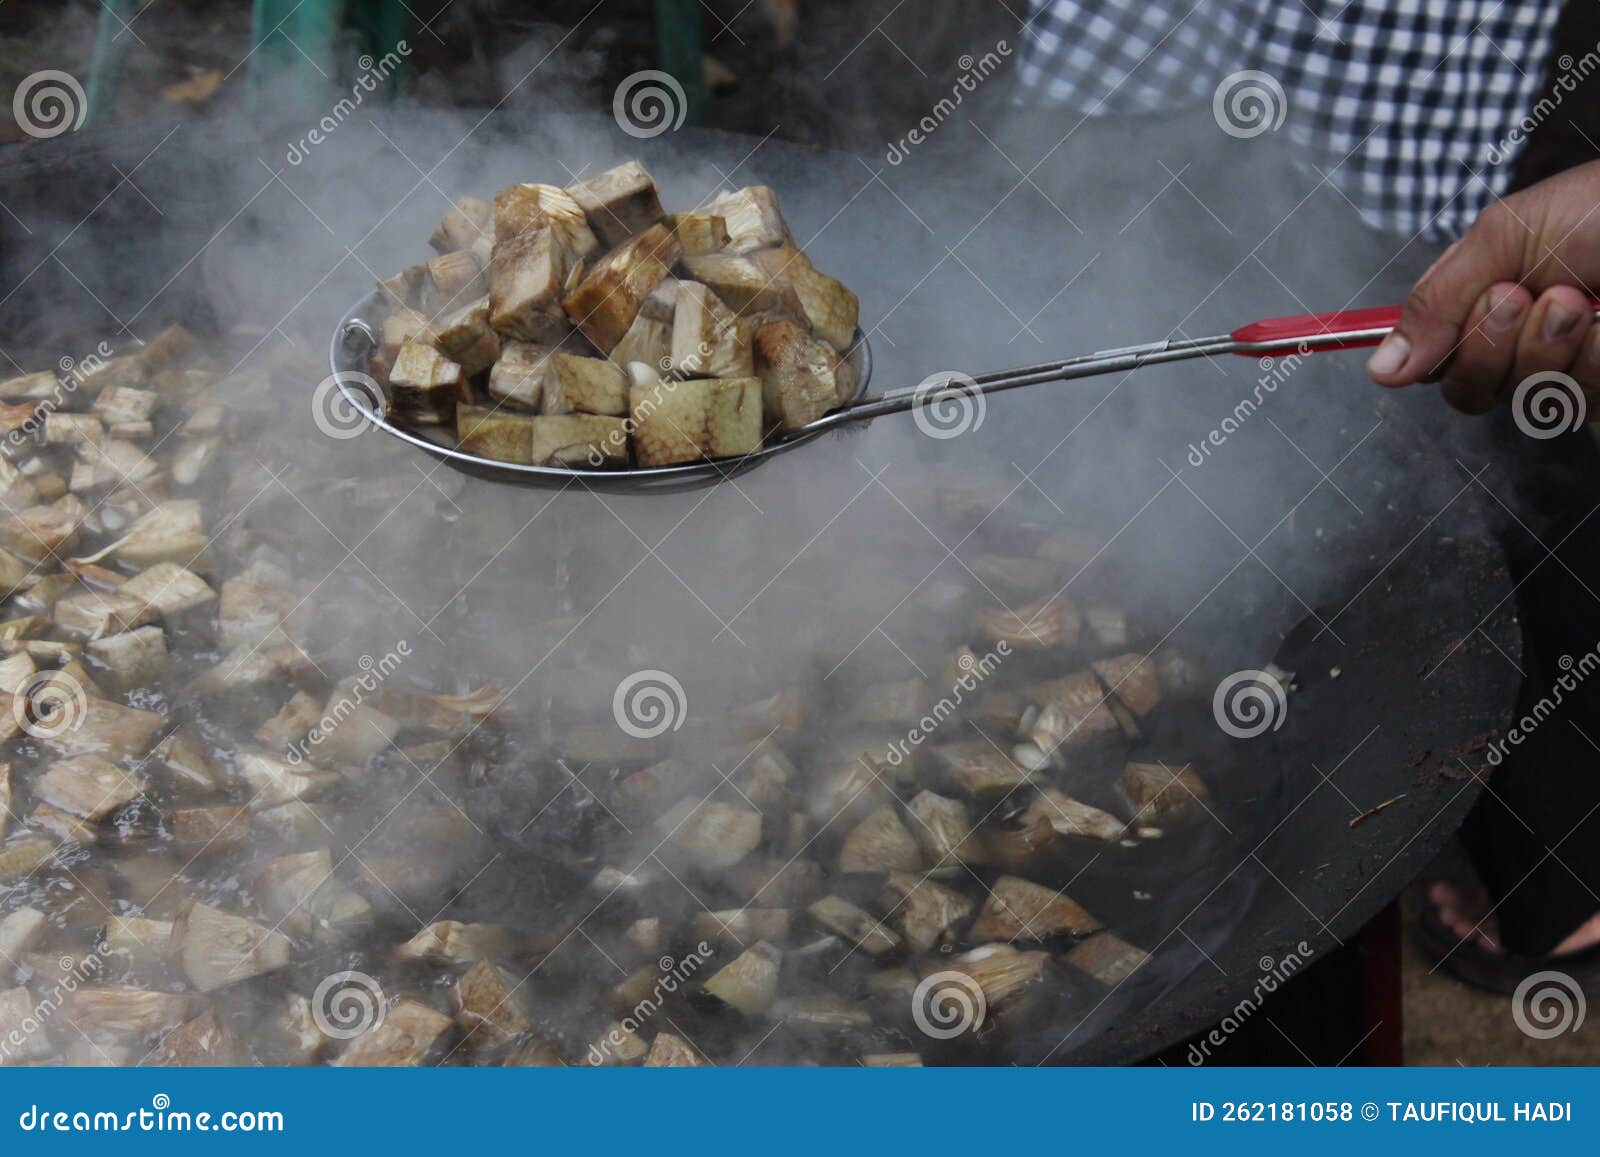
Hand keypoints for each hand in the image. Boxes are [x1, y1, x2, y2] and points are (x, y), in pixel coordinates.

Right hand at [1365, 160, 1599, 413]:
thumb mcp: (1504, 235)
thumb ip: (1435, 302)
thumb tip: (1380, 370)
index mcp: (1487, 298)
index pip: (1432, 356)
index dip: (1432, 352)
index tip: (1438, 332)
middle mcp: (1523, 340)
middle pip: (1468, 390)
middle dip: (1489, 346)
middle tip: (1521, 296)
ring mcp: (1572, 367)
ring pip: (1526, 399)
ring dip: (1547, 349)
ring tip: (1580, 299)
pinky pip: (1584, 400)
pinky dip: (1596, 358)